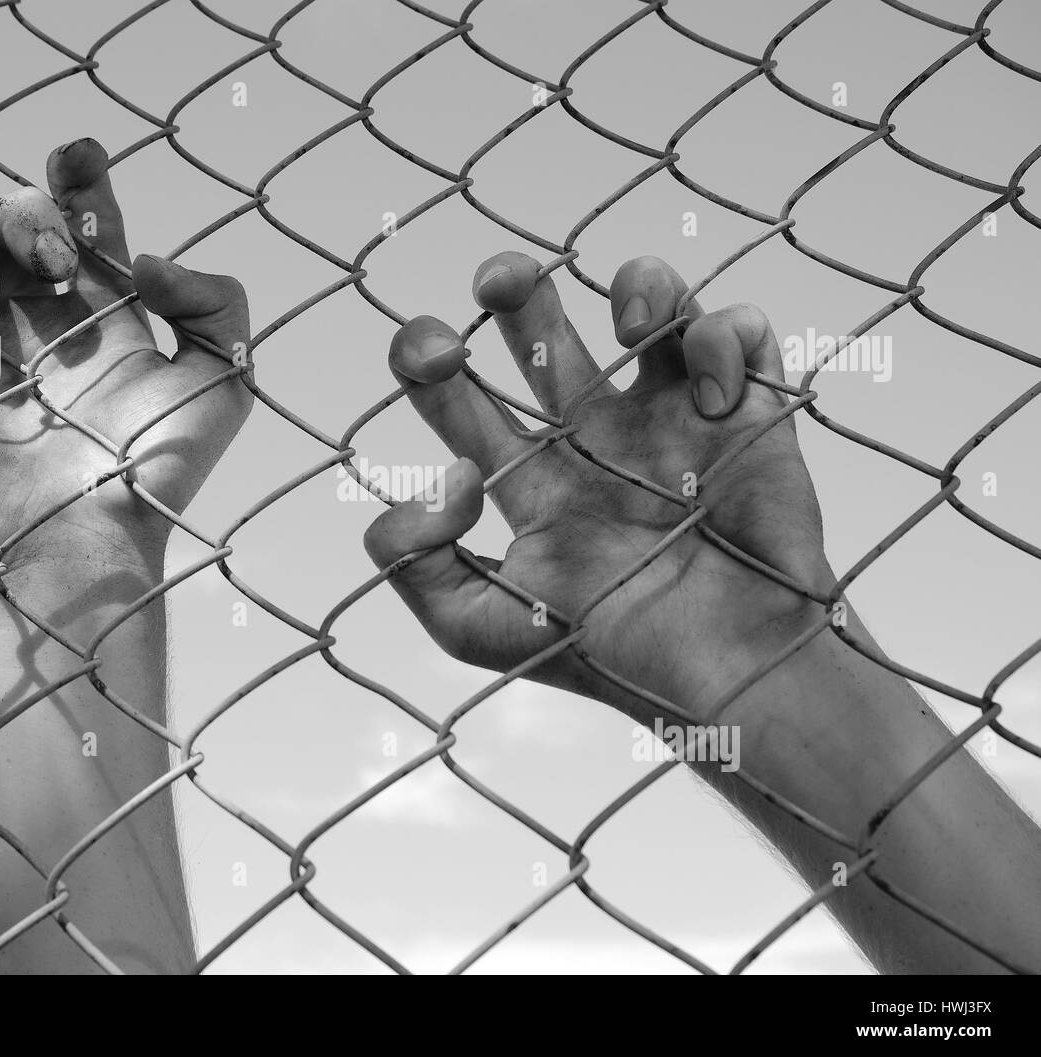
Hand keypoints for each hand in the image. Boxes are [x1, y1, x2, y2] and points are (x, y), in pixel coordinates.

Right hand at [0, 137, 250, 587]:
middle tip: (57, 262)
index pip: (82, 222)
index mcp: (100, 316)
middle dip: (28, 215)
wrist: (77, 545)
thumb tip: (143, 262)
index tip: (80, 156)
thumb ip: (218, 304)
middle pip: (9, 219)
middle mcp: (34, 323)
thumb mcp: (223, 386)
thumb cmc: (151, 477)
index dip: (79, 180)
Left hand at [364, 251, 830, 720]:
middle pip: (543, 332)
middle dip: (514, 287)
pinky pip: (739, 333)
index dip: (428, 361)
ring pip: (650, 306)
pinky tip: (713, 398)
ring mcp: (671, 420)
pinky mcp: (747, 413)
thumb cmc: (609, 654)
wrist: (729, 673)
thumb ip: (412, 562)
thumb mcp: (475, 629)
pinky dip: (724, 338)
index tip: (433, 354)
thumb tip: (441, 473)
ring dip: (637, 283)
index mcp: (530, 480)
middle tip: (498, 279)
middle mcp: (594, 437)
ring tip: (627, 323)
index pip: (461, 400)